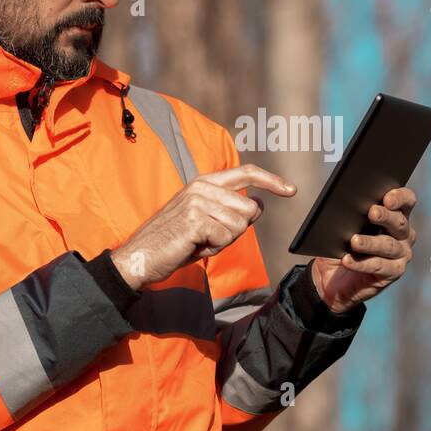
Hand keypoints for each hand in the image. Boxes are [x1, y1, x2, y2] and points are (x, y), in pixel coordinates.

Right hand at [110, 165, 295, 290]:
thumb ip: (228, 209)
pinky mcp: (196, 220)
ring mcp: (198, 201)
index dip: (271, 181)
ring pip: (239, 226)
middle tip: (208, 237)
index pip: (245, 173)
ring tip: (198, 241)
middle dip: (235, 230)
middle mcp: (202, 187)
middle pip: (249, 209)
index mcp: (203, 182)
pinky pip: (225, 238)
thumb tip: (259, 206)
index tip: (290, 189)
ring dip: (223, 241)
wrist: (139, 257)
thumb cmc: (172, 242)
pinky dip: (213, 249)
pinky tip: (193, 247)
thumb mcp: (203, 220)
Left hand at [311, 186, 417, 313]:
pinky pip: (379, 266)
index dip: (400, 197)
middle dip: (386, 216)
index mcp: (395, 215)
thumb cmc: (341, 245)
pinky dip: (362, 263)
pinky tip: (348, 260)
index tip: (387, 198)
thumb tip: (344, 204)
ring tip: (354, 241)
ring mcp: (401, 254)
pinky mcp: (393, 272)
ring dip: (370, 242)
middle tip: (372, 213)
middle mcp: (403, 234)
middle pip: (399, 222)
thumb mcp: (342, 225)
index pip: (406, 201)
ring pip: (388, 245)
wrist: (333, 277)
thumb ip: (350, 214)